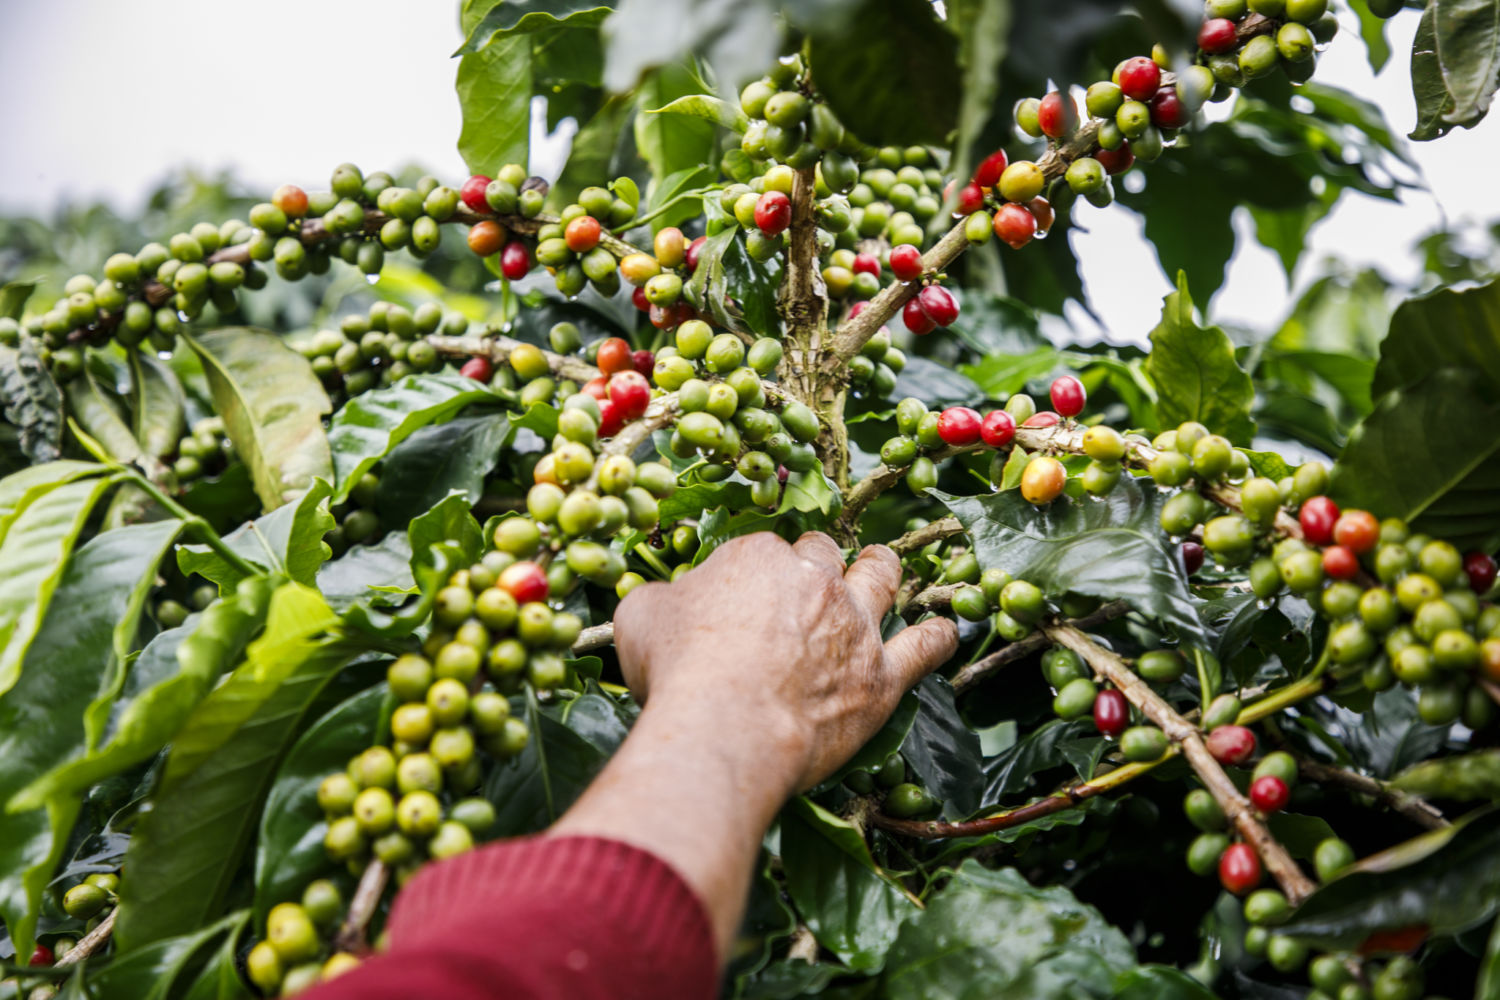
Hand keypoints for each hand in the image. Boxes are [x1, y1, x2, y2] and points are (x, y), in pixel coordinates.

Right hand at [613, 530, 957, 791]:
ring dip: (884, 570)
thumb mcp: (641, 616)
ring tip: (884, 568)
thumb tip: (664, 600)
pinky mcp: (882, 677)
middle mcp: (817, 580)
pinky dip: (938, 637)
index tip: (745, 600)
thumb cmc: (677, 671)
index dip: (756, 576)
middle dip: (820, 562)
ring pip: (883, 578)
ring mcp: (856, 626)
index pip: (765, 552)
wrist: (725, 727)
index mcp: (758, 557)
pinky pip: (925, 647)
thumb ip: (659, 598)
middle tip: (810, 582)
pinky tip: (945, 632)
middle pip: (826, 555)